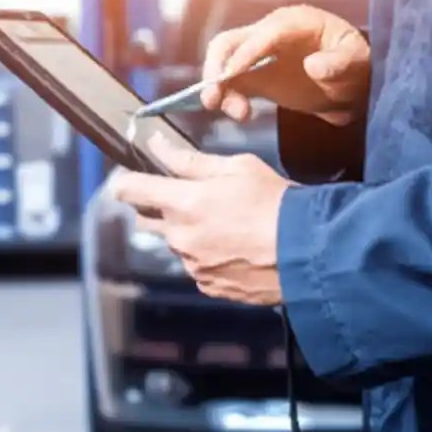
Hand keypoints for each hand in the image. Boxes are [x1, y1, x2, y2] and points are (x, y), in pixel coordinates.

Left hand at [110, 133, 290, 305]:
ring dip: (187, 233)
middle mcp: (180, 237)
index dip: (123, 182)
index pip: (129, 191)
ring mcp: (192, 265)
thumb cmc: (275, 202)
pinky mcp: (208, 285)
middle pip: (145, 220)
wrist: (308, 252)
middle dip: (156, 208)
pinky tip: (234, 248)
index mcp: (182, 203)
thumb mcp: (235, 167)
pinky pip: (196, 267)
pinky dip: (206, 256)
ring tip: (224, 225)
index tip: (126, 179)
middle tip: (185, 198)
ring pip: (174, 244)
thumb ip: (188, 159)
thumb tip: (156, 145)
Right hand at [201, 4, 368, 124]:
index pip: (263, 34)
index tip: (232, 74)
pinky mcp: (254, 78)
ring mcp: (257, 56)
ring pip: (223, 63)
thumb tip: (313, 66)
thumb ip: (339, 61)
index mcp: (293, 22)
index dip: (246, 53)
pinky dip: (227, 97)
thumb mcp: (356, 59)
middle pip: (229, 43)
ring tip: (236, 112)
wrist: (352, 84)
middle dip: (216, 67)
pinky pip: (231, 83)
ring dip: (219, 87)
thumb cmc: (356, 65)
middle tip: (214, 95)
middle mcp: (268, 33)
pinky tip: (239, 113)